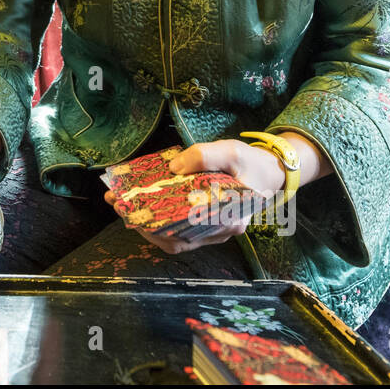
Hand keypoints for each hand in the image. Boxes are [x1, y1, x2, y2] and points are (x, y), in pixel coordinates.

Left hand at [104, 138, 286, 253]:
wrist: (273, 170)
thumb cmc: (253, 163)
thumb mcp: (231, 151)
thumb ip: (204, 156)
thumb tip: (173, 168)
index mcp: (228, 220)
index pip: (183, 231)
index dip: (152, 224)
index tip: (128, 208)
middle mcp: (220, 232)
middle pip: (173, 237)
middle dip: (141, 222)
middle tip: (116, 203)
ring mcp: (214, 231)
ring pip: (174, 236)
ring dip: (146, 223)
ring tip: (122, 204)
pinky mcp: (208, 224)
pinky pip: (180, 229)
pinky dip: (160, 220)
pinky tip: (143, 206)